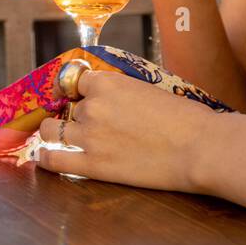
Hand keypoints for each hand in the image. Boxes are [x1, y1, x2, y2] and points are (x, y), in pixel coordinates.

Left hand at [34, 70, 218, 194]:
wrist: (199, 147)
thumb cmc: (186, 118)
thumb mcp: (150, 89)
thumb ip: (123, 92)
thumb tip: (112, 99)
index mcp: (107, 82)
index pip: (76, 80)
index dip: (78, 89)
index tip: (78, 95)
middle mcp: (92, 106)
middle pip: (66, 107)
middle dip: (72, 113)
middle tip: (82, 121)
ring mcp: (88, 136)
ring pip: (51, 130)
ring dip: (55, 132)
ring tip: (59, 137)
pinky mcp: (92, 165)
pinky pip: (54, 159)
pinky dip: (46, 157)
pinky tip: (45, 156)